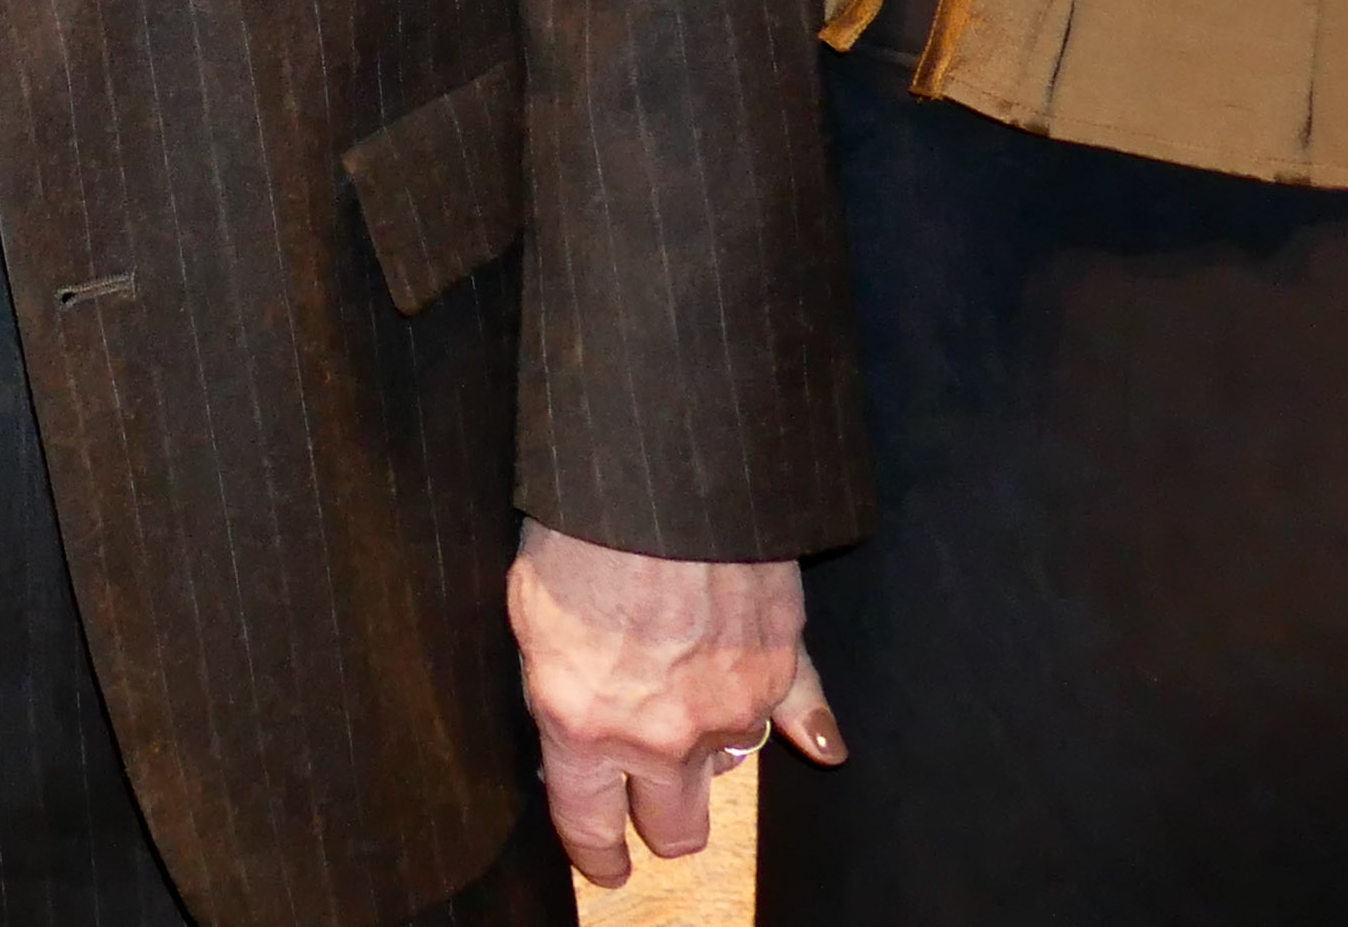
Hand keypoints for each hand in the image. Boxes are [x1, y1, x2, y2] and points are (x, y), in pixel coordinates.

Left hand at [503, 520, 838, 886]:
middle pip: (677, 826)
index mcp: (584, 725)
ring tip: (687, 703)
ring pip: (728, 767)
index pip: (590, 824)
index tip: (606, 866)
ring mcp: (729, 709)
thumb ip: (556, 692)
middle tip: (648, 808)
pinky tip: (819, 740)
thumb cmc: (578, 535)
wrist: (659, 481)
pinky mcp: (780, 669)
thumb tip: (578, 738)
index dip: (598, 855)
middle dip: (661, 823)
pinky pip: (801, 715)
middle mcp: (662, 736)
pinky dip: (805, 725)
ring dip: (709, 750)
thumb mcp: (528, 618)